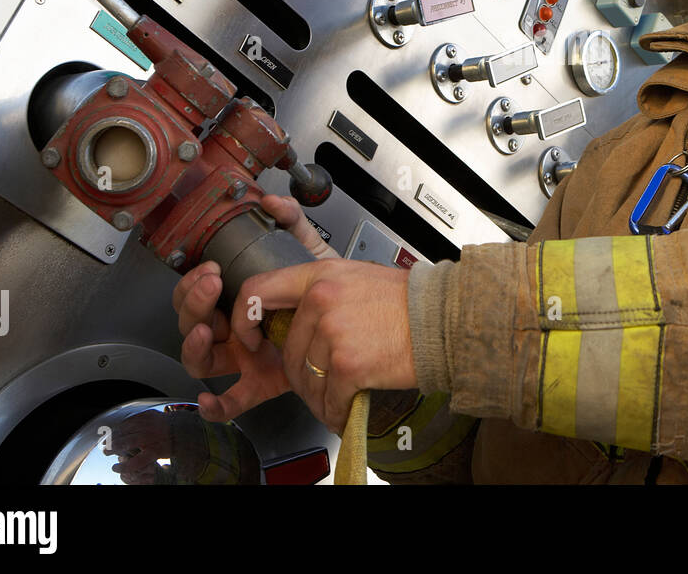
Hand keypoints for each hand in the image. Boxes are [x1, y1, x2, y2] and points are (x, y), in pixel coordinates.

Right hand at [173, 194, 337, 421]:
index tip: (210, 269)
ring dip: (194, 346)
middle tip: (210, 285)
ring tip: (206, 330)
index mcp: (236, 301)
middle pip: (192, 324)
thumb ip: (292, 221)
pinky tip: (211, 400)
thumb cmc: (325, 289)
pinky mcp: (261, 382)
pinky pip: (232, 400)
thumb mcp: (308, 251)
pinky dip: (217, 406)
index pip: (196, 293)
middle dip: (192, 304)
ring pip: (202, 359)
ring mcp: (244, 358)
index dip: (193, 284)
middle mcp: (234, 330)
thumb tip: (272, 201)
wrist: (357, 319)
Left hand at [229, 250, 416, 435]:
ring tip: (338, 394)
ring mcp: (333, 333)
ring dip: (320, 396)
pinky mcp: (348, 364)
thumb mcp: (355, 276)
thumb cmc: (407, 301)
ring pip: (305, 379)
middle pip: (288, 350)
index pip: (257, 291)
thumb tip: (292, 314)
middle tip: (321, 377)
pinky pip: (328, 399)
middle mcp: (321, 301)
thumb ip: (320, 289)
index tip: (252, 336)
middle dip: (302, 372)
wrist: (443, 320)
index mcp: (319, 276)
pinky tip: (348, 406)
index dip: (244, 319)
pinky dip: (336, 411)